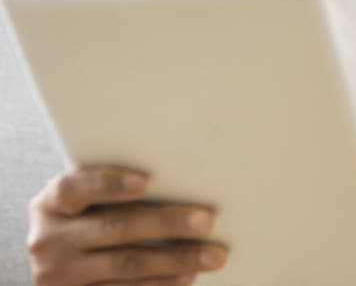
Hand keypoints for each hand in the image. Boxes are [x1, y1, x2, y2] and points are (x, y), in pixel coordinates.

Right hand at [27, 165, 228, 284]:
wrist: (49, 269)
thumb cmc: (79, 220)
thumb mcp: (78, 203)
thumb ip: (108, 190)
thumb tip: (175, 177)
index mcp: (49, 205)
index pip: (75, 187)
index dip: (109, 184)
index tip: (145, 182)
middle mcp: (49, 242)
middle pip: (114, 227)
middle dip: (166, 223)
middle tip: (207, 220)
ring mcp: (59, 279)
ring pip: (126, 266)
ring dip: (174, 261)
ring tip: (210, 255)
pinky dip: (160, 285)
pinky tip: (186, 276)